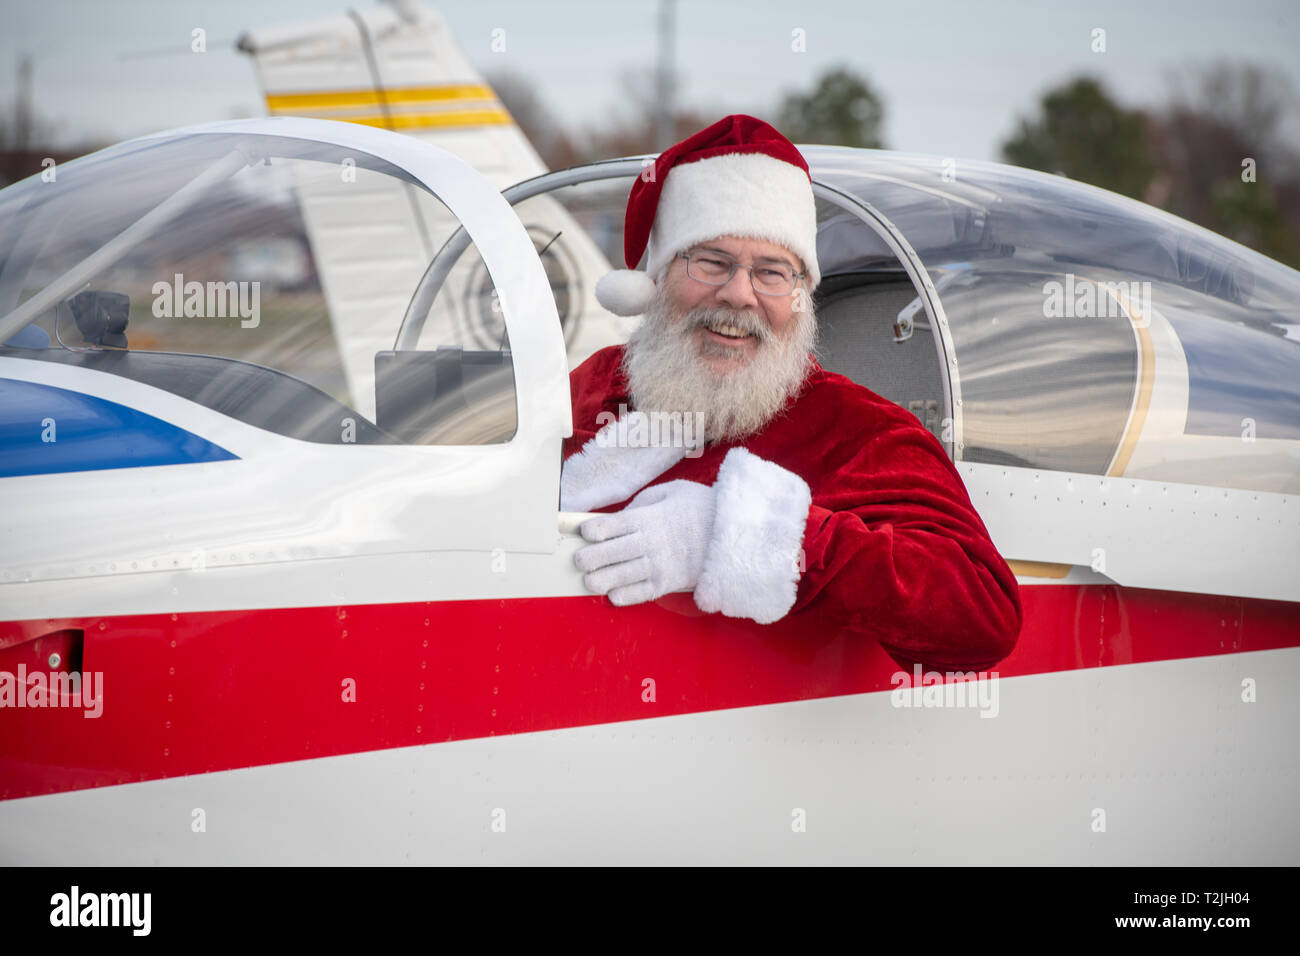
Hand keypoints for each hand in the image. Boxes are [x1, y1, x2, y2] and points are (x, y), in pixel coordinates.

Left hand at [573, 480, 716, 605]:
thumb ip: (643, 501)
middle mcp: (650, 542)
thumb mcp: (673, 491)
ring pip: (622, 576)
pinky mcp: (669, 583)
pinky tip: (613, 596)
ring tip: (589, 582)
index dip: (593, 530)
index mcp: (649, 517)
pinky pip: (642, 593)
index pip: (612, 525)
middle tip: (578, 561)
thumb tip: (622, 515)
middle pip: (611, 552)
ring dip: (601, 580)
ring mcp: (660, 565)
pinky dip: (626, 596)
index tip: (584, 533)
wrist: (734, 533)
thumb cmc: (701, 508)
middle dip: (590, 558)